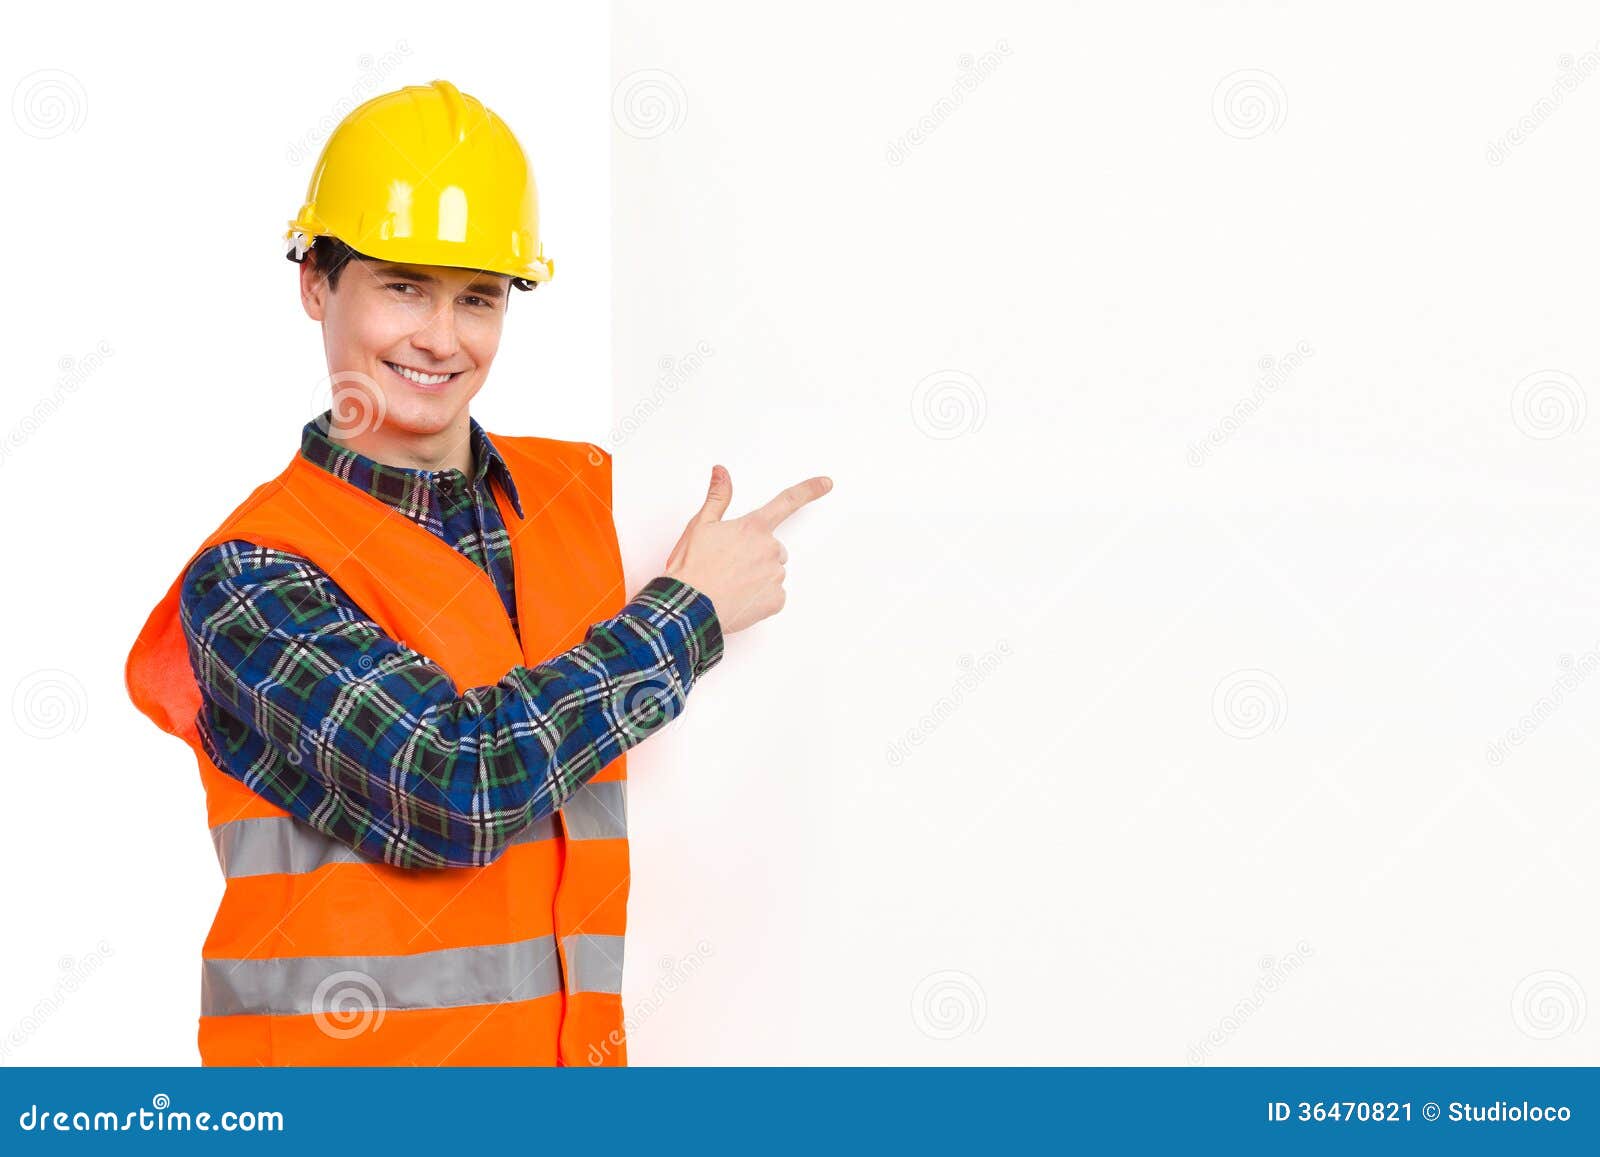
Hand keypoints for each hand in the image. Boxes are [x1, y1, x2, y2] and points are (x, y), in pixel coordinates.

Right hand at [660, 465, 832, 634]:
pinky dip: (759, 599)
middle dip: (757, 555)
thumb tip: (721, 472)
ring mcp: (776, 575)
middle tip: (730, 566)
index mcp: (753, 527)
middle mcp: (770, 548)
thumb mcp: (700, 525)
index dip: (809, 490)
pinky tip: (739, 599)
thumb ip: (717, 497)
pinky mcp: (777, 600)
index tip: (827, 483)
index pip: (787, 502)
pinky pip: (774, 596)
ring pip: (773, 573)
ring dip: (757, 578)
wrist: (690, 607)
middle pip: (774, 549)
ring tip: (730, 584)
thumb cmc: (692, 567)